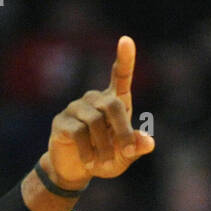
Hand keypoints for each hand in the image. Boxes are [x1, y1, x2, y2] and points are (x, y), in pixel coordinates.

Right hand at [42, 34, 154, 188]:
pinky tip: (89, 162)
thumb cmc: (105, 159)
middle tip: (127, 153)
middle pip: (112, 105)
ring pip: (95, 121)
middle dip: (123, 131)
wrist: (75, 170)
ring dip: (104, 147)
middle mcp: (95, 100)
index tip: (126, 40)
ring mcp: (76, 108)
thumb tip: (149, 142)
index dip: (124, 59)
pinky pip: (78, 132)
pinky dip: (88, 151)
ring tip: (105, 163)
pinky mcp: (62, 121)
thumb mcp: (125, 157)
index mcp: (114, 103)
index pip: (120, 76)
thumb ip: (136, 148)